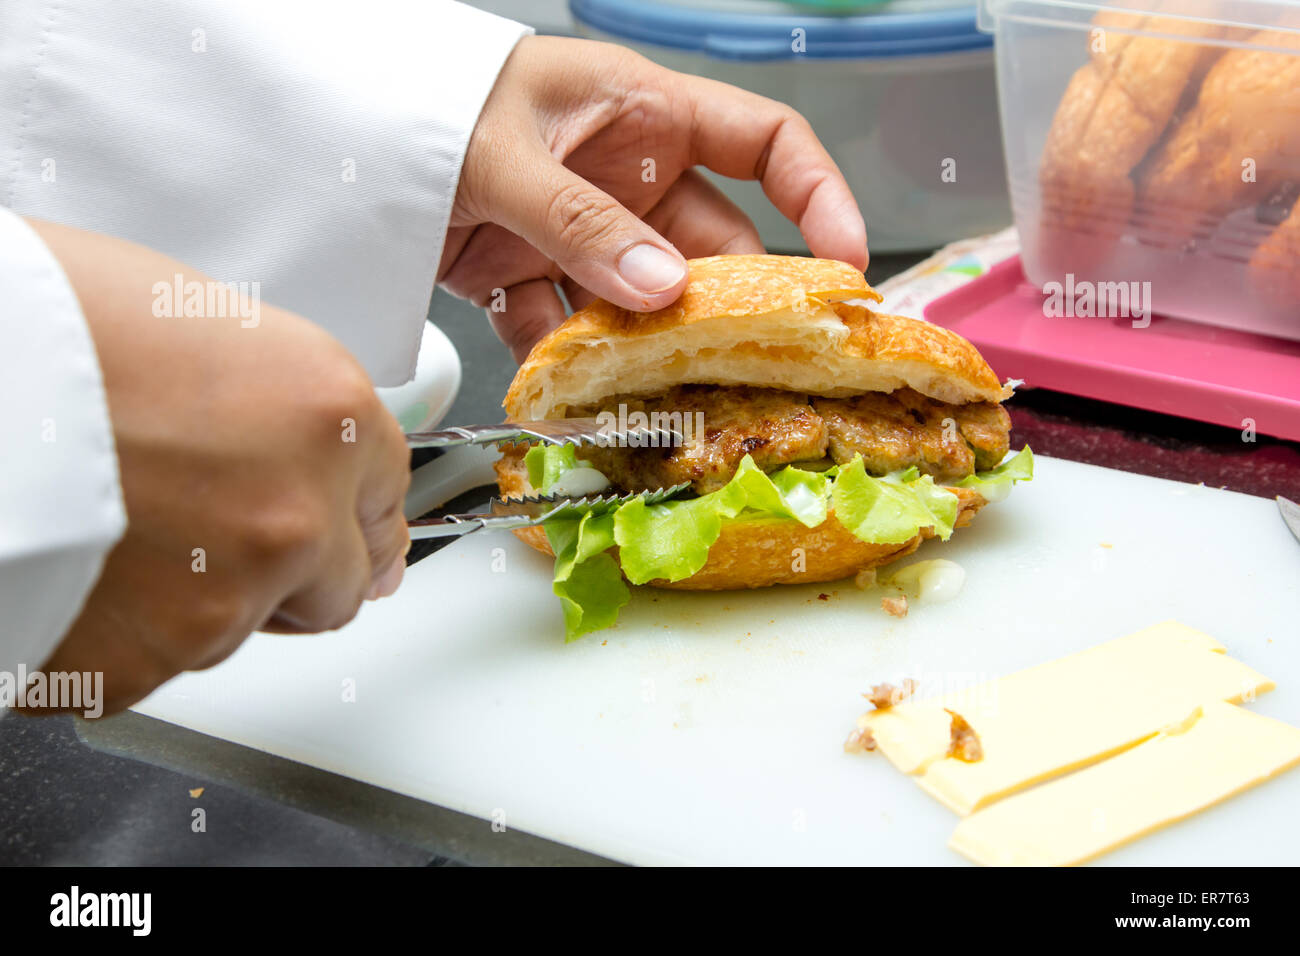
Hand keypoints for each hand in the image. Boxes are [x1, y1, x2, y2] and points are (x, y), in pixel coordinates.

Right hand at [28, 221, 410, 714]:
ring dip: (202, 596)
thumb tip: (309, 453)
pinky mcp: (142, 665)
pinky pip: (154, 662)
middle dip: (297, 570)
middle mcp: (297, 516)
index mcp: (328, 416)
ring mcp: (226, 600)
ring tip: (117, 528)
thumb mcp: (201, 323)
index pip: (384, 492)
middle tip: (215, 532)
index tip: (331, 517)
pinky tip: (78, 566)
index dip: (348, 504)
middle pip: (340, 581)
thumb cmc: (52, 329)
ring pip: (245, 627)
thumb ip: (279, 403)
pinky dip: (123, 632)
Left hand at [440, 36, 867, 360]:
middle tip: (745, 362)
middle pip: (711, 247)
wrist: (335, 132)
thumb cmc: (428, 102)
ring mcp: (584, 235)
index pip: (765, 143)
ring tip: (658, 397)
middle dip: (728, 304)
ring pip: (643, 304)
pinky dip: (567, 370)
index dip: (817, 195)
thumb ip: (583, 222)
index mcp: (646, 115)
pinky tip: (567, 402)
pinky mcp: (533, 279)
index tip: (843, 263)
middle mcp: (629, 178)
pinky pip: (569, 332)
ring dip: (646, 351)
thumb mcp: (507, 152)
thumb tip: (662, 291)